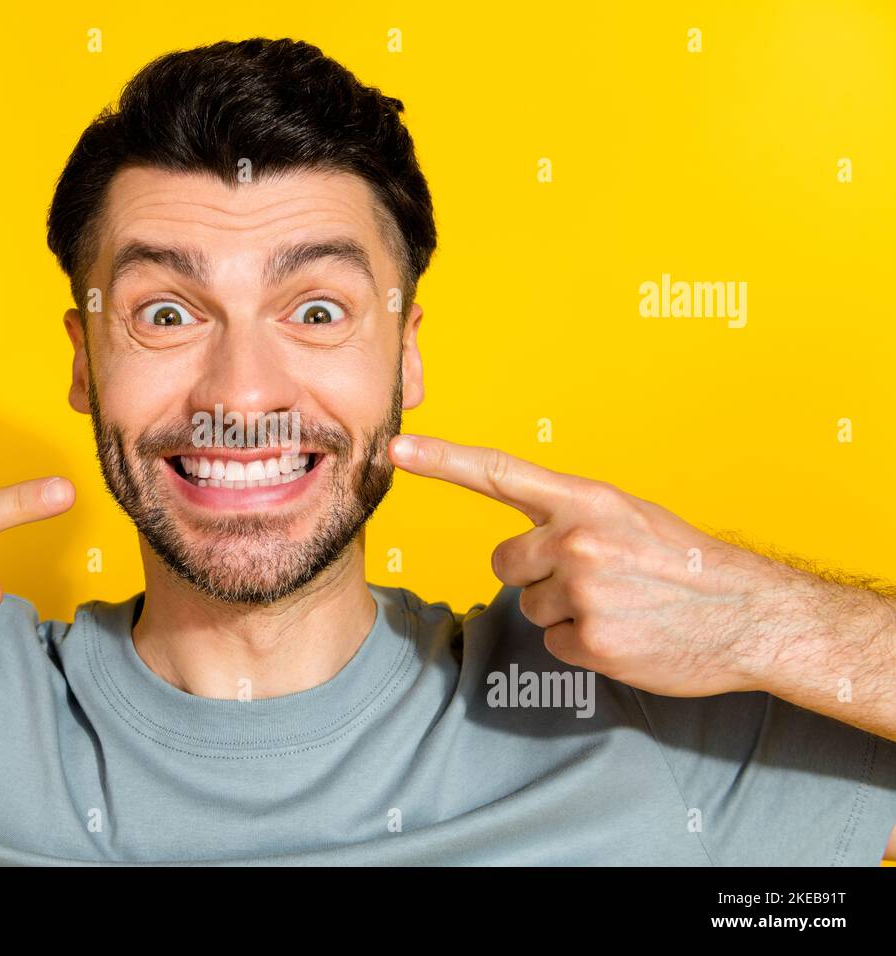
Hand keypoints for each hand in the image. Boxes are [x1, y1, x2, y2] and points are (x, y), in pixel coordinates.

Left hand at [389, 435, 810, 697]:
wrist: (750, 615)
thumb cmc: (685, 564)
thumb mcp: (629, 517)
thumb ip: (571, 518)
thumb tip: (521, 538)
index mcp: (586, 500)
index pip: (498, 473)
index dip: (442, 459)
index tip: (396, 448)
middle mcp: (577, 540)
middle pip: (504, 562)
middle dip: (533, 574)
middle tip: (591, 578)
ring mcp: (583, 592)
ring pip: (530, 607)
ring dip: (565, 613)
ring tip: (620, 605)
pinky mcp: (591, 641)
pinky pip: (553, 644)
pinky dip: (582, 646)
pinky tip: (624, 634)